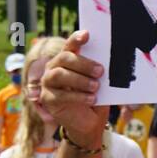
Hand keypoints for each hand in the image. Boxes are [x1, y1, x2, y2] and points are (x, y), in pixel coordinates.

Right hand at [40, 31, 107, 146]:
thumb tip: (109, 60)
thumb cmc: (95, 96)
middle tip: (100, 71)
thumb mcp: (100, 82)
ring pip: (60, 74)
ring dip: (80, 80)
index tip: (87, 35)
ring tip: (95, 87)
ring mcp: (48, 82)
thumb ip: (99, 70)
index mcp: (67, 59)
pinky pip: (60, 95)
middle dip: (83, 63)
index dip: (76, 38)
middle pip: (65, 58)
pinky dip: (78, 96)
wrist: (89, 122)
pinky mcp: (47, 99)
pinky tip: (91, 99)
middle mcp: (54, 67)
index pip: (70, 44)